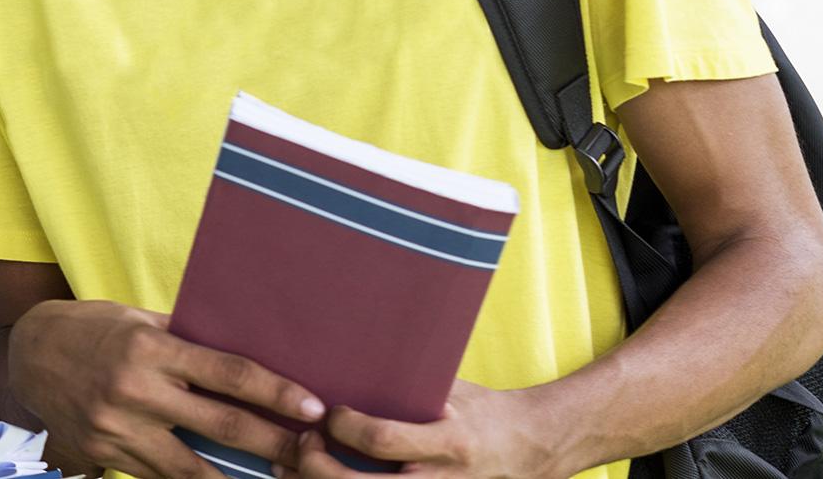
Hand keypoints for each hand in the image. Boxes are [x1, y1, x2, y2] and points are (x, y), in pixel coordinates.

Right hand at [9, 300, 323, 478]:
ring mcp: (118, 430)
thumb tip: (249, 351)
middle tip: (313, 454)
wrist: (28, 355)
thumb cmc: (94, 328)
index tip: (313, 408)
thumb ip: (188, 338)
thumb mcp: (139, 319)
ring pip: (194, 468)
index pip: (228, 373)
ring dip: (241, 478)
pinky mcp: (105, 456)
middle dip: (275, 443)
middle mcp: (135, 391)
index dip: (276, 393)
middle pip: (222, 425)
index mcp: (150, 348)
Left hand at [297, 379, 564, 478]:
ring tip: (296, 464)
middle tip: (303, 442)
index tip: (331, 411)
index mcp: (448, 443)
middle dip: (318, 466)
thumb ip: (406, 385)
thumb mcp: (451, 392)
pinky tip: (318, 478)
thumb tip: (349, 356)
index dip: (344, 427)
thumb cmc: (479, 412)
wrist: (525, 451)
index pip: (383, 440)